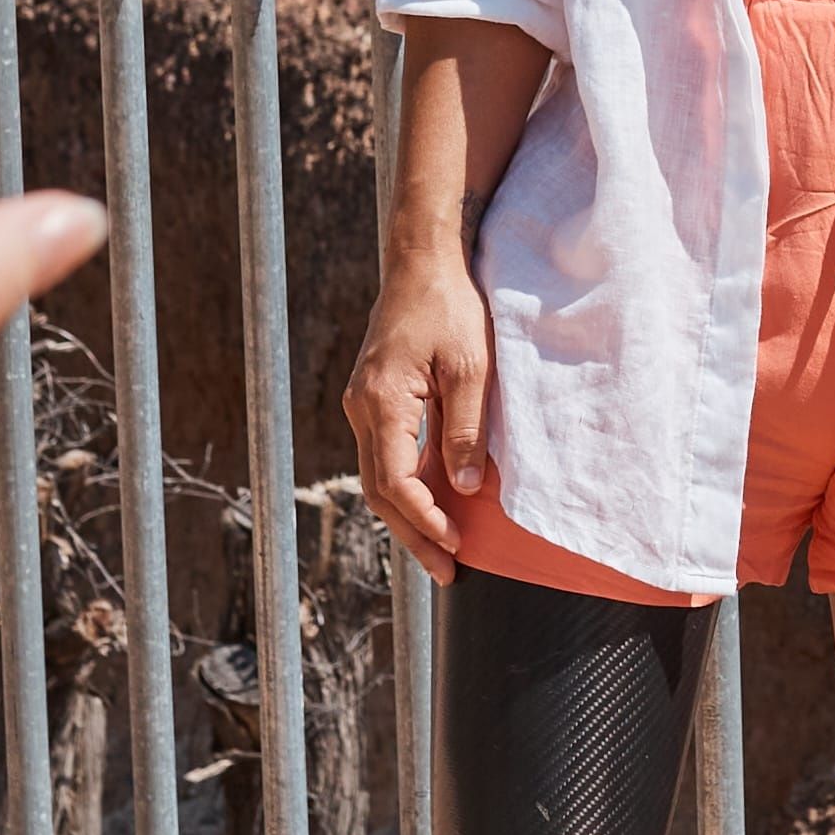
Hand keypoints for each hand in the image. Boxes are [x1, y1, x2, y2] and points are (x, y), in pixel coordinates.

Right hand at [344, 237, 494, 577]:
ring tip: (442, 551)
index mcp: (382, 402)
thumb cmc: (451, 307)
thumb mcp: (471, 368)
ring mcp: (363, 405)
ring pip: (379, 477)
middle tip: (448, 572)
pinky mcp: (375, 400)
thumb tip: (464, 490)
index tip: (457, 545)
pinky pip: (386, 456)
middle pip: (380, 491)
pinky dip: (407, 488)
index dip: (425, 520)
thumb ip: (466, 431)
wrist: (423, 262)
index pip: (396, 482)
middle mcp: (362, 408)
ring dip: (409, 516)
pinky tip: (434, 506)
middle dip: (414, 534)